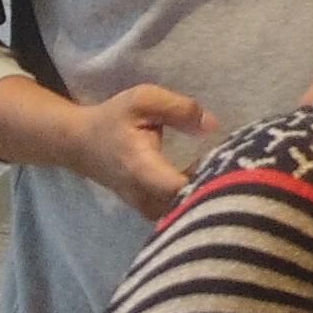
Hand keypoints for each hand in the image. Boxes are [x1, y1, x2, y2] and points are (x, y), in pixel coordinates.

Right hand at [59, 85, 221, 219]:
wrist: (79, 143)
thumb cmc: (112, 119)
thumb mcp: (143, 99)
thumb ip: (179, 109)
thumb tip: (212, 126)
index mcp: (142, 168)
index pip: (180, 188)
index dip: (208, 180)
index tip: (229, 164)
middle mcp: (143, 196)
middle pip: (186, 206)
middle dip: (213, 189)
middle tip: (234, 167)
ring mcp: (144, 208)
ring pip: (182, 213)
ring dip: (204, 196)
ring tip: (222, 172)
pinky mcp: (147, 210)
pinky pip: (176, 211)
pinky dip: (193, 199)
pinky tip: (207, 180)